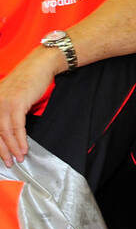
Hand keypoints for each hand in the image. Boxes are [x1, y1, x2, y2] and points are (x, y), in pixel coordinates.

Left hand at [0, 49, 60, 166]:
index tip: (2, 156)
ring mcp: (3, 103)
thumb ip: (6, 111)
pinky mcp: (16, 103)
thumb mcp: (11, 96)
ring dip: (12, 148)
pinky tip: (24, 148)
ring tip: (18, 158)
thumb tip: (8, 131)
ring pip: (5, 132)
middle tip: (8, 162)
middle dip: (2, 150)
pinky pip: (16, 126)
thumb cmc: (27, 81)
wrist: (39, 66)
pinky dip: (20, 139)